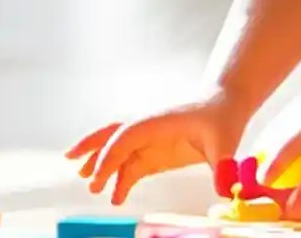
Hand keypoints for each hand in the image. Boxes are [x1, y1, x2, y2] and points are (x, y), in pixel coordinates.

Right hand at [65, 91, 251, 204]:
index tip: (97, 178)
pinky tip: (117, 197)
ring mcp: (151, 139)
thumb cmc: (224, 117)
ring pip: (118, 150)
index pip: (127, 135)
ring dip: (102, 165)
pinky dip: (121, 179)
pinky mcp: (157, 151)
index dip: (110, 156)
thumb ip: (223, 167)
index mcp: (160, 120)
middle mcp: (150, 127)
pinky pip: (132, 164)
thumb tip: (227, 192)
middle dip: (91, 147)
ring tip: (89, 185)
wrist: (228, 104)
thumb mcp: (227, 142)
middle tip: (72, 163)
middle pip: (112, 133)